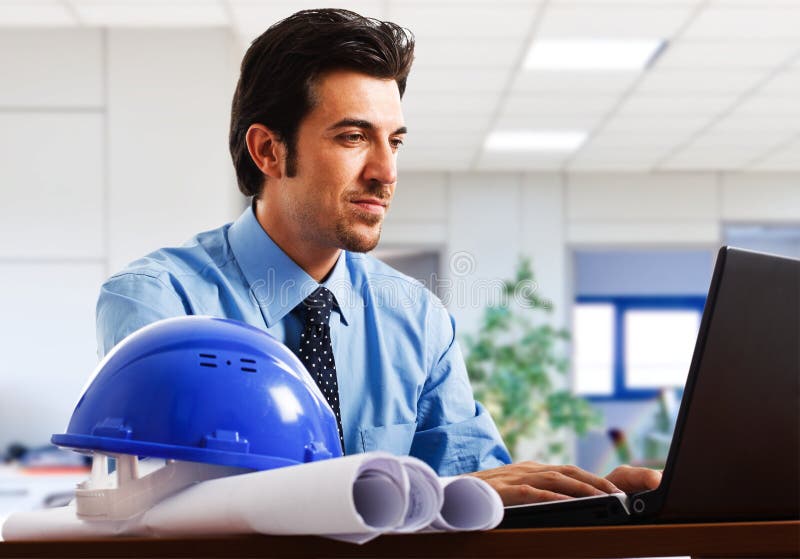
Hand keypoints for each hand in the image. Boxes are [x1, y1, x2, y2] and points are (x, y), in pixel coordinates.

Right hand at [469, 462, 661, 505]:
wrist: (451, 493)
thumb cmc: (482, 496)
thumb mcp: (513, 492)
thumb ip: (534, 493)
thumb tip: (561, 503)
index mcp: (530, 469)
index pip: (567, 471)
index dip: (592, 479)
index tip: (614, 491)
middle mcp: (526, 469)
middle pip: (568, 471)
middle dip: (596, 482)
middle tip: (619, 494)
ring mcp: (515, 478)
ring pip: (556, 478)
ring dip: (582, 488)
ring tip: (604, 498)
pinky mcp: (505, 491)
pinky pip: (533, 493)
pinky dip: (553, 497)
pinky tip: (570, 504)